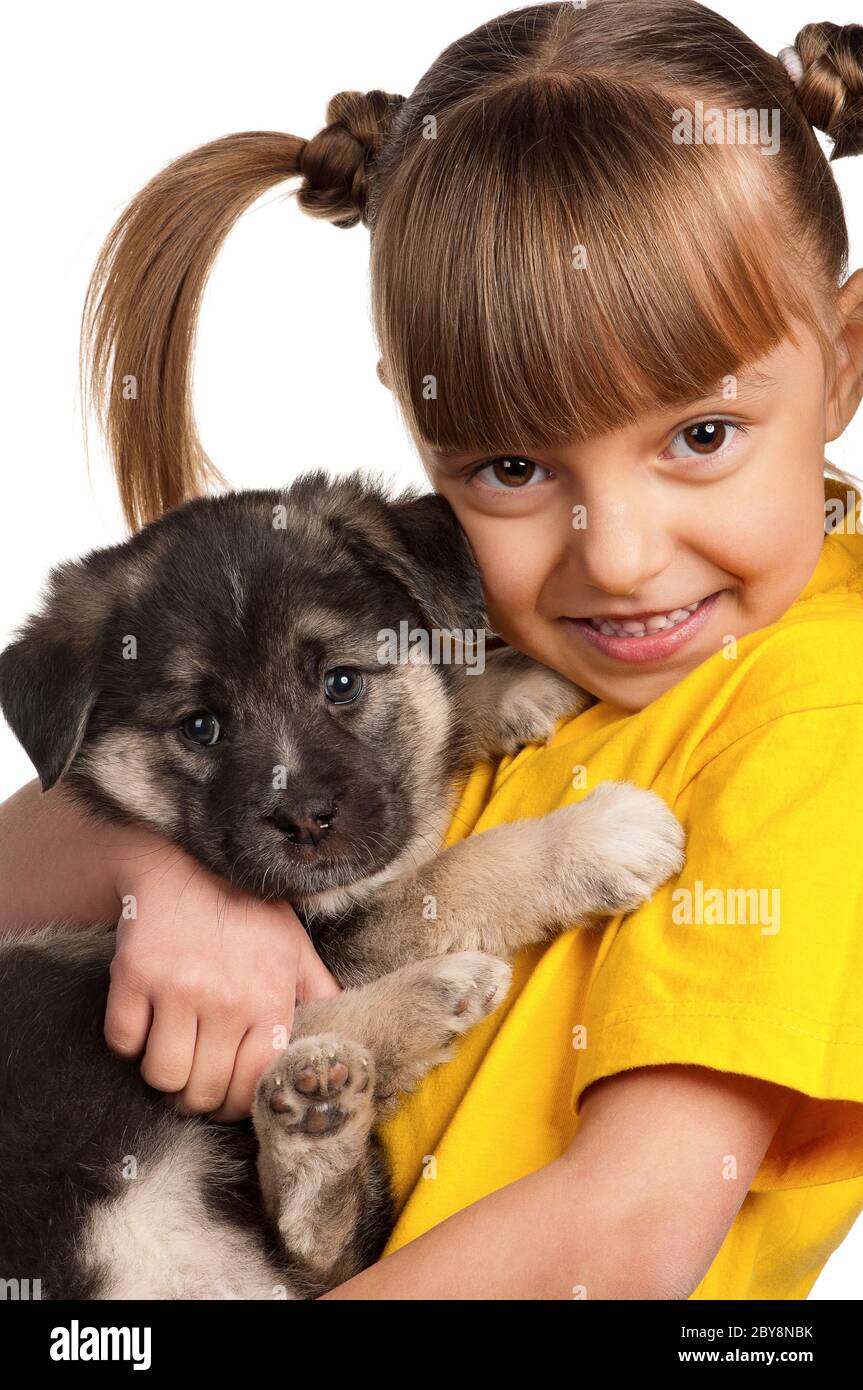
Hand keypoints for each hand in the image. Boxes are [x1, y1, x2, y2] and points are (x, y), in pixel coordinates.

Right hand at [105, 842, 340, 1121]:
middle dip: (198, 1095)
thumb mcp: (295, 948)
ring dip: (163, 1073)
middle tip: (195, 1076)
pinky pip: (123, 1041)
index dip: (235, 1103)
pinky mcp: (134, 975)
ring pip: (163, 1076)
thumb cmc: (249, 908)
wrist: (191, 858)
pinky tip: (145, 1020)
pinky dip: (129, 1041)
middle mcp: (227, 1000)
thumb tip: (339, 1037)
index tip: (226, 1093)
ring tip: (171, 1050)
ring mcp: (178, 988)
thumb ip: (317, 995)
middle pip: (204, 1091)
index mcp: (270, 998)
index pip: (251, 1087)